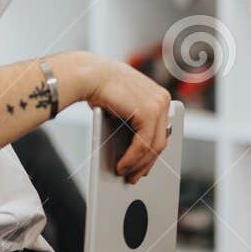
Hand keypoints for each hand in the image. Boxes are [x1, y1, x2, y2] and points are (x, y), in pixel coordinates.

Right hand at [76, 53, 171, 183]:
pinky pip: (143, 145)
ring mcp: (158, 105)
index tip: (146, 166)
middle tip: (135, 176)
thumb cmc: (98, 86)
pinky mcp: (149, 112)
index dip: (153, 152)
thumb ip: (133, 119)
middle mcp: (162, 99)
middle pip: (160, 140)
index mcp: (158, 96)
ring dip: (139, 164)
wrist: (87, 74)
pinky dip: (132, 159)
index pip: (161, 130)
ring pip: (154, 146)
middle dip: (146, 163)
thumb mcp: (122, 104)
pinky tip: (122, 166)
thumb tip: (133, 147)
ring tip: (127, 175)